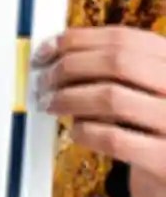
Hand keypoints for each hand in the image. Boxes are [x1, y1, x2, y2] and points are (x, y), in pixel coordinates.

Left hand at [34, 26, 165, 196]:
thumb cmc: (152, 122)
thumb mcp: (144, 86)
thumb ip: (110, 66)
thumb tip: (52, 53)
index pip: (121, 38)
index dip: (75, 41)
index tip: (45, 51)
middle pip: (115, 62)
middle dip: (67, 68)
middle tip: (42, 80)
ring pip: (111, 98)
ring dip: (68, 98)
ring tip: (50, 104)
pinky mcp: (164, 159)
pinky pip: (113, 139)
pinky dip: (85, 132)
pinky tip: (76, 132)